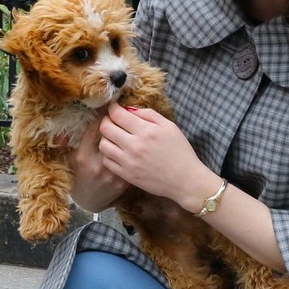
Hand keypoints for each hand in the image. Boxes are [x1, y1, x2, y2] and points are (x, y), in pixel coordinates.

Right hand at [67, 110, 129, 210]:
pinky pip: (132, 157)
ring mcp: (114, 172)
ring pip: (125, 144)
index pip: (95, 128)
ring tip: (128, 124)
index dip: (102, 114)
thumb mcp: (68, 160)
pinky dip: (134, 146)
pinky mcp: (126, 179)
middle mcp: (99, 164)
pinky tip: (135, 140)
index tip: (106, 105)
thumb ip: (65, 145)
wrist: (91, 203)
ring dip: (127, 132)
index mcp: (83, 157)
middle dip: (116, 120)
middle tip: (118, 112)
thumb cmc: (78, 178)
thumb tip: (62, 131)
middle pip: (112, 133)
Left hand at [97, 102, 219, 212]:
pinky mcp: (126, 175)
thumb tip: (129, 109)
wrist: (185, 180)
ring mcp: (128, 162)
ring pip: (103, 144)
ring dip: (106, 138)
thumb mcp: (170, 127)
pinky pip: (107, 161)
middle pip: (105, 128)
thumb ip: (148, 114)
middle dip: (106, 120)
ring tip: (114, 137)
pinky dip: (109, 154)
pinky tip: (117, 151)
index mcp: (146, 131)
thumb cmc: (180, 152)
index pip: (117, 115)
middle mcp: (134, 146)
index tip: (114, 108)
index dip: (112, 108)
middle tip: (112, 120)